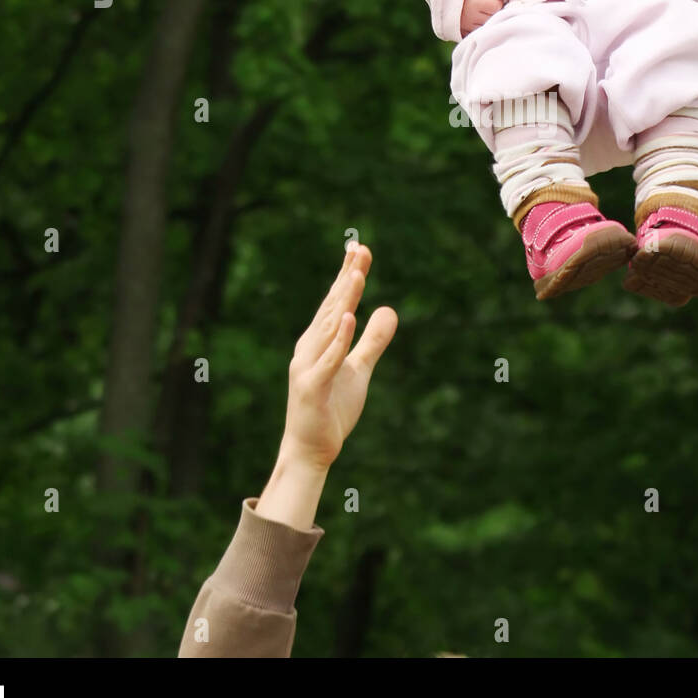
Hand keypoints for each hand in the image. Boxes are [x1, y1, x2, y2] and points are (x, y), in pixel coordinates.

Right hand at [278, 244, 397, 472]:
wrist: (310, 450)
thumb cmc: (331, 408)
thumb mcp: (359, 369)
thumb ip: (373, 341)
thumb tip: (389, 309)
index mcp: (319, 341)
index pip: (336, 301)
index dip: (348, 274)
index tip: (360, 248)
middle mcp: (309, 347)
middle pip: (333, 306)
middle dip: (347, 277)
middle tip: (360, 248)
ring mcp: (307, 365)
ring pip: (329, 328)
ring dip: (344, 300)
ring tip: (357, 275)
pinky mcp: (311, 386)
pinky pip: (328, 359)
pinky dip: (338, 339)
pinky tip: (349, 318)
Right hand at [460, 0, 505, 35]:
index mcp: (475, 3)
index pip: (497, 6)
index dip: (496, 0)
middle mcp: (471, 17)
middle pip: (493, 17)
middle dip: (492, 10)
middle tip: (484, 2)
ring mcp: (466, 26)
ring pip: (486, 26)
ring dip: (486, 19)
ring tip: (479, 9)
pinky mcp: (462, 32)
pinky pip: (478, 32)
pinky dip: (479, 26)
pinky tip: (476, 18)